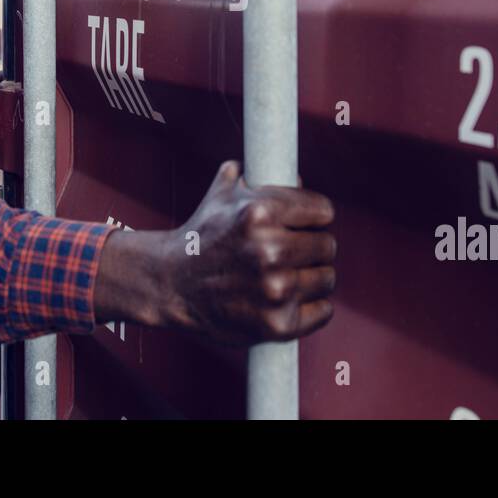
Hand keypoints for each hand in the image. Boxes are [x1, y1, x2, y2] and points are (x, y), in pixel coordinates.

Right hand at [94, 161, 336, 345]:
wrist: (170, 285)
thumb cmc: (200, 236)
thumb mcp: (222, 193)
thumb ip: (255, 173)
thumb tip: (294, 174)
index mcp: (260, 212)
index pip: (324, 210)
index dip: (315, 216)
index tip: (306, 224)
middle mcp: (270, 250)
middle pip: (327, 245)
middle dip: (313, 246)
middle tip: (295, 252)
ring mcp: (275, 289)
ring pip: (327, 278)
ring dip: (313, 276)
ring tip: (289, 275)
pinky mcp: (278, 324)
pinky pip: (322, 311)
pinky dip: (313, 307)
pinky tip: (292, 299)